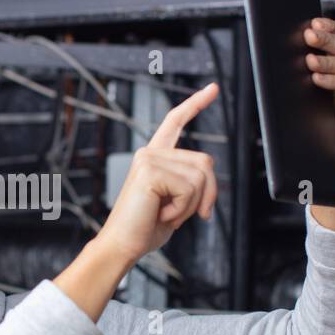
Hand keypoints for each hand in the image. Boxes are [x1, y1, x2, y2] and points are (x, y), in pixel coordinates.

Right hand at [94, 82, 219, 268]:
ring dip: (192, 204)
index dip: (195, 104)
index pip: (175, 122)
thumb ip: (191, 186)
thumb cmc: (145, 227)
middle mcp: (149, 153)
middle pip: (205, 161)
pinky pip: (189, 188)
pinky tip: (162, 213)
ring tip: (167, 214)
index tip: (212, 88)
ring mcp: (148, 159)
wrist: (122, 246)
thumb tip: (211, 185)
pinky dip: (182, 209)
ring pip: (201, 176)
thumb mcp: (176, 204)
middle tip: (188, 215)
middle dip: (208, 193)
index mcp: (154, 157)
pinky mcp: (149, 171)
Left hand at [304, 17, 334, 169]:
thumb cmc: (319, 127)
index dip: (327, 29)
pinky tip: (319, 79)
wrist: (332, 156)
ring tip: (309, 61)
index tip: (313, 22)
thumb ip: (299, 79)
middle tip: (309, 34)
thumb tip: (278, 59)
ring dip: (326, 61)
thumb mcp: (304, 99)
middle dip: (324, 40)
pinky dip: (334, 81)